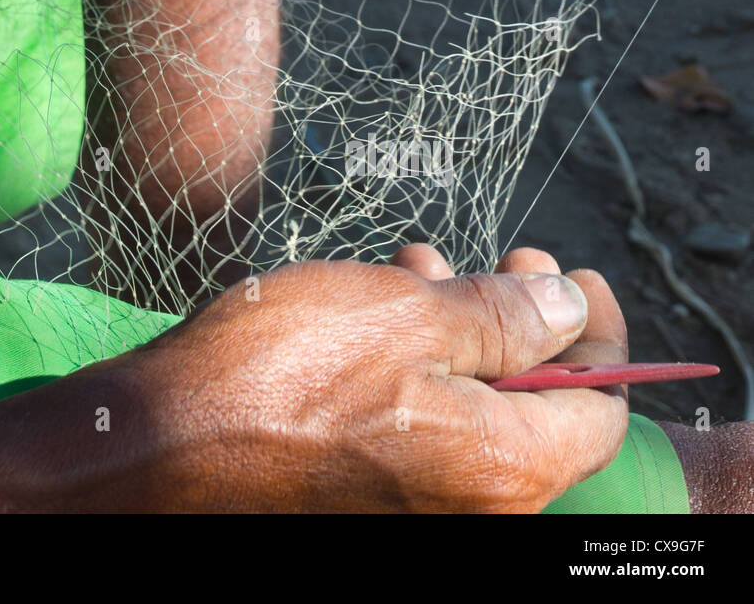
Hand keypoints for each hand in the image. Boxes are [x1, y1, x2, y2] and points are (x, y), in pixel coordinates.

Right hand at [123, 257, 627, 511]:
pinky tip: (380, 310)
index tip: (575, 274)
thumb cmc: (285, 368)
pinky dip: (422, 368)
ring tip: (421, 266)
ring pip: (475, 412)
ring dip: (463, 334)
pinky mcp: (370, 500)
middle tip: (500, 259)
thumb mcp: (405, 311)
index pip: (600, 408)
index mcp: (503, 468)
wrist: (169, 439)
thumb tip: (566, 309)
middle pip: (537, 410)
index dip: (599, 333)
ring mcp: (419, 510)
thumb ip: (503, 316)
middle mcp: (475, 508)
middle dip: (522, 321)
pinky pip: (427, 432)